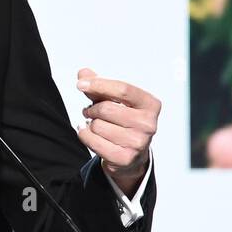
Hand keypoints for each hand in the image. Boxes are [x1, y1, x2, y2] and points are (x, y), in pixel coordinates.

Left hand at [75, 69, 158, 190]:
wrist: (132, 154)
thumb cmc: (123, 121)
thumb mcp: (115, 100)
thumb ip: (99, 85)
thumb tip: (83, 73)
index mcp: (150, 104)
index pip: (123, 89)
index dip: (99, 84)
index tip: (81, 84)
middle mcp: (148, 124)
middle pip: (106, 109)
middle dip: (92, 108)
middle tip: (90, 110)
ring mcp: (138, 143)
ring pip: (97, 126)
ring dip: (89, 123)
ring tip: (95, 124)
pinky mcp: (125, 158)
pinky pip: (92, 141)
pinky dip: (84, 134)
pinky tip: (88, 132)